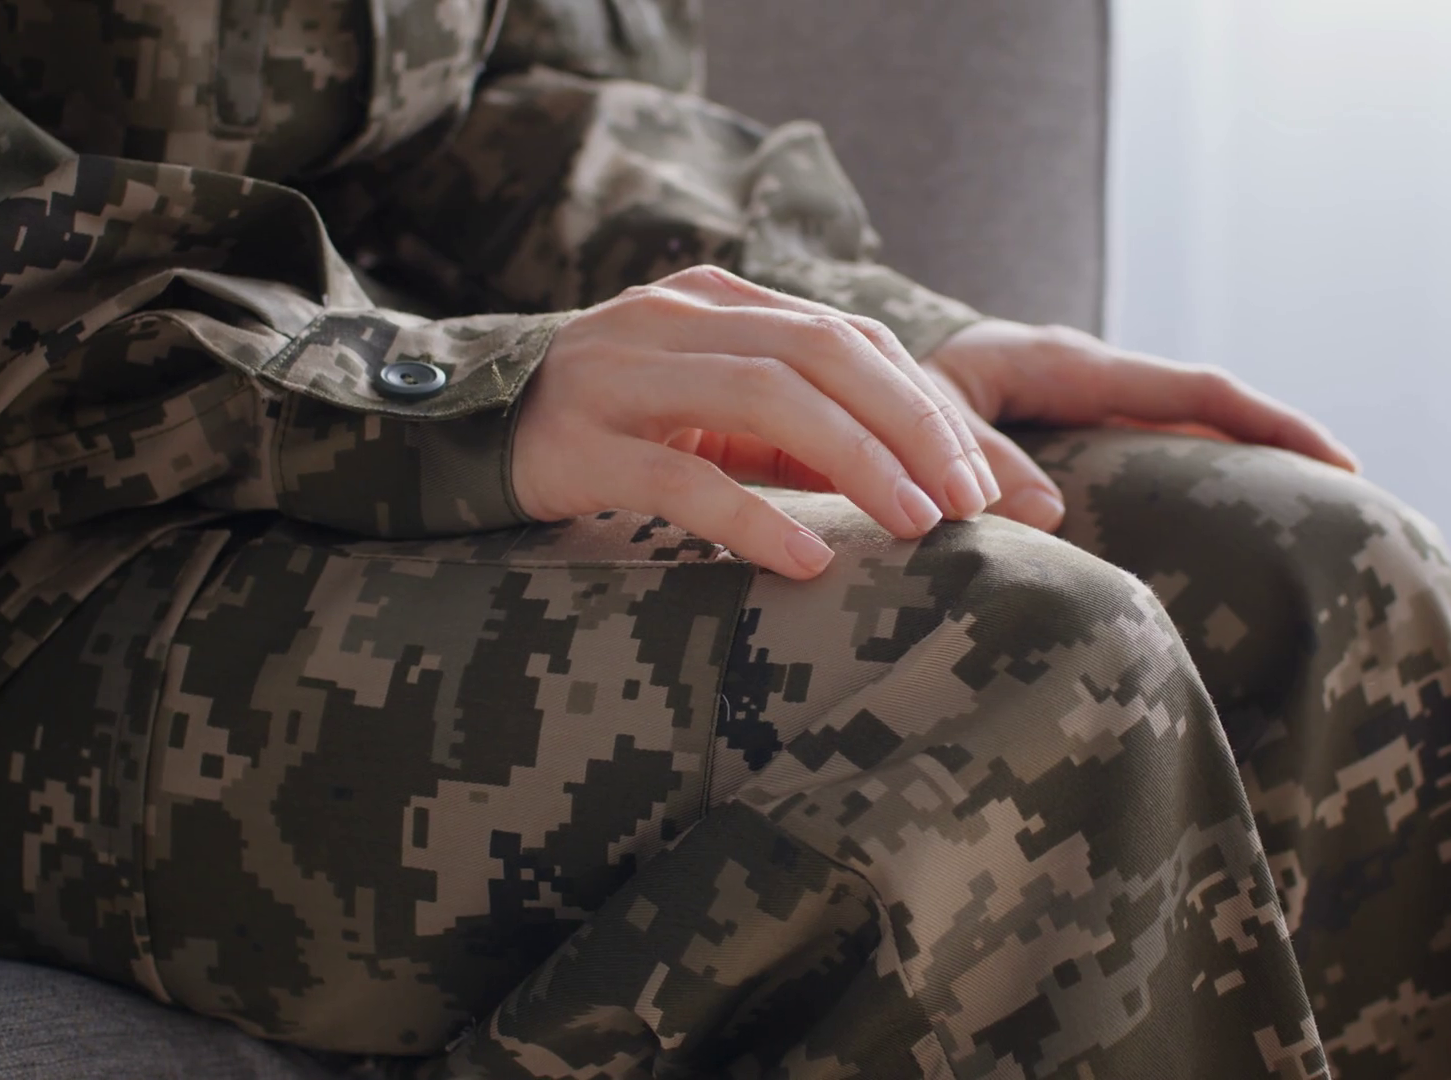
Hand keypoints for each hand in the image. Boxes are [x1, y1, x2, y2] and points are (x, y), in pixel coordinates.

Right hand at [512, 266, 999, 579]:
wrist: (465, 436)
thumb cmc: (617, 431)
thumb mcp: (715, 416)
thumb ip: (803, 435)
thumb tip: (925, 489)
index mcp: (719, 300)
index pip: (849, 336)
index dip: (926, 405)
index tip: (985, 482)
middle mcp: (675, 319)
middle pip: (822, 352)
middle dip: (911, 426)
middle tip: (967, 503)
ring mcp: (622, 376)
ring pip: (764, 397)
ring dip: (855, 460)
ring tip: (913, 524)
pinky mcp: (580, 445)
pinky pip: (679, 478)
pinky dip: (752, 520)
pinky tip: (806, 561)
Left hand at [922, 319, 1359, 530]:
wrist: (844, 374)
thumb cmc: (879, 387)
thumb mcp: (925, 414)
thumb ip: (974, 458)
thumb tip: (1046, 515)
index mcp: (1064, 362)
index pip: (1190, 389)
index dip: (1267, 423)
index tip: (1337, 461)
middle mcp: (1083, 378)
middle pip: (1204, 408)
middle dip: (1275, 443)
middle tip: (1351, 498)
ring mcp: (1076, 406)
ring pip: (1177, 432)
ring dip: (1235, 467)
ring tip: (1300, 522)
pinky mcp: (1060, 434)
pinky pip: (1137, 455)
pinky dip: (1180, 481)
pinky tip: (1205, 529)